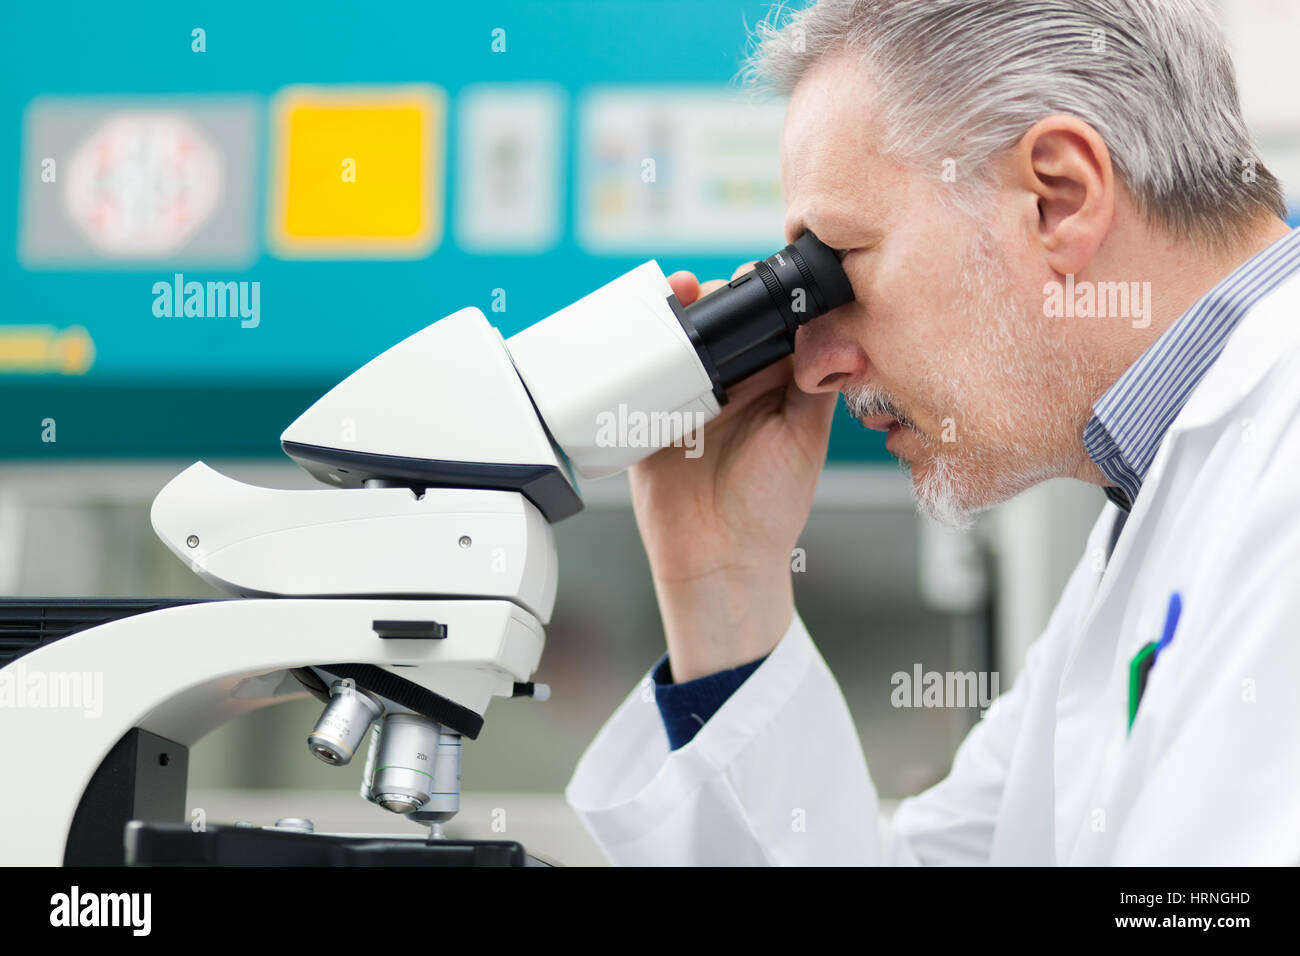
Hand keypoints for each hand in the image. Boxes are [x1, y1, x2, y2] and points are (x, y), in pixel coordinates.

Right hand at [629, 263, 837, 680]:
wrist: (718, 559)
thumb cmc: (770, 506)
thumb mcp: (804, 437)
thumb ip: (814, 383)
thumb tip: (821, 326)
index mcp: (773, 382)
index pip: (767, 321)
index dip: (760, 295)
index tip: (755, 278)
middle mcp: (731, 383)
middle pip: (718, 321)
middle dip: (711, 297)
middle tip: (704, 291)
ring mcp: (688, 396)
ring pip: (677, 339)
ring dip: (672, 315)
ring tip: (676, 299)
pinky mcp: (648, 415)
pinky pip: (638, 374)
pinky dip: (635, 350)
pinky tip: (641, 333)